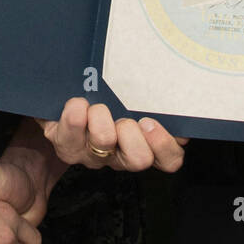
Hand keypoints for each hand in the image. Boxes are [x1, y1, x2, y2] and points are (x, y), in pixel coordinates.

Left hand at [41, 97, 187, 172]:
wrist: (65, 88)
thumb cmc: (109, 90)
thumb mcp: (137, 92)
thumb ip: (158, 95)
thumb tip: (178, 83)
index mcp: (145, 143)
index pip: (169, 158)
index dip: (165, 145)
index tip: (150, 121)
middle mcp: (120, 153)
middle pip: (139, 160)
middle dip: (133, 137)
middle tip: (125, 120)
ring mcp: (92, 152)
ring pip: (104, 148)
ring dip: (102, 123)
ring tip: (97, 108)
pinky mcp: (66, 144)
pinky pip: (69, 139)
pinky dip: (74, 118)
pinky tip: (77, 104)